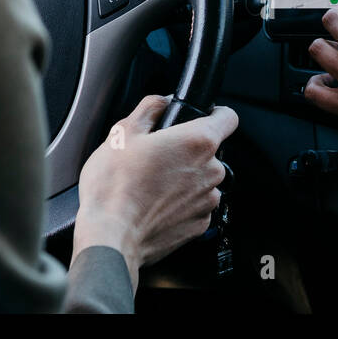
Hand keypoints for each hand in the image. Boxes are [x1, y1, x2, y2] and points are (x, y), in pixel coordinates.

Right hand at [73, 95, 238, 291]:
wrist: (109, 237)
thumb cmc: (114, 187)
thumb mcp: (123, 133)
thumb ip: (150, 108)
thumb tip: (161, 101)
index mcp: (198, 142)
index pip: (228, 117)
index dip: (214, 113)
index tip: (202, 117)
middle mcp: (211, 170)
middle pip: (210, 151)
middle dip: (187, 151)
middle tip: (157, 157)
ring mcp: (207, 200)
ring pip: (202, 179)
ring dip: (184, 179)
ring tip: (151, 185)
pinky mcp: (200, 225)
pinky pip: (196, 205)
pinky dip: (181, 203)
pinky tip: (155, 204)